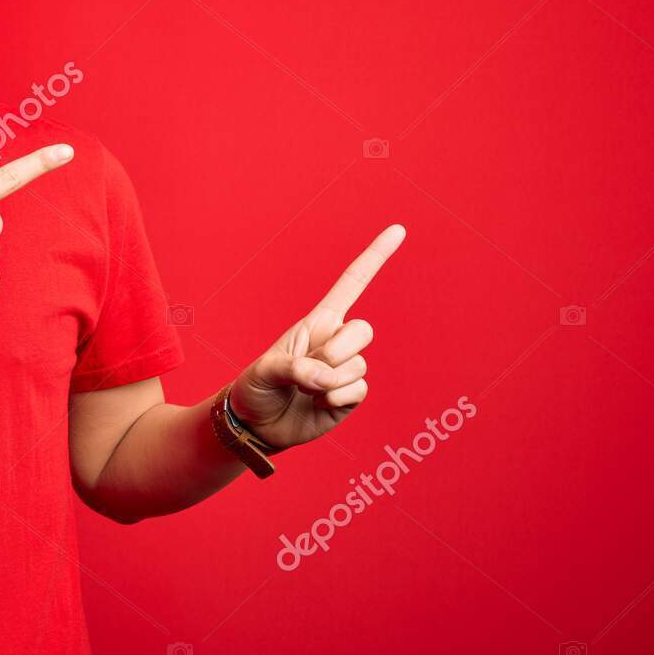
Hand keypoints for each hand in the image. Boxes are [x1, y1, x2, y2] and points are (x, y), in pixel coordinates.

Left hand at [228, 224, 405, 451]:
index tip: (398, 229)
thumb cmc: (255, 389)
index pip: (351, 284)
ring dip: (327, 381)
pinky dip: (334, 399)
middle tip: (307, 370)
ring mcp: (345, 369)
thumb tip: (325, 378)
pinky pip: (357, 391)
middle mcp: (336, 342)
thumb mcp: (263, 371)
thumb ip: (293, 369)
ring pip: (359, 365)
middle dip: (337, 350)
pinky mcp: (349, 396)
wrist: (255, 425)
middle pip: (363, 330)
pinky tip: (317, 404)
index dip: (375, 257)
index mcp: (317, 322)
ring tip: (304, 390)